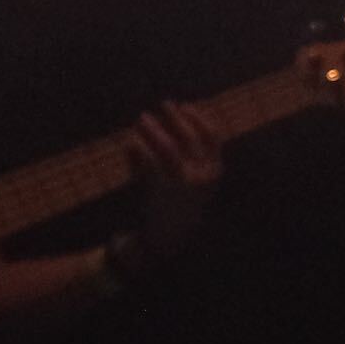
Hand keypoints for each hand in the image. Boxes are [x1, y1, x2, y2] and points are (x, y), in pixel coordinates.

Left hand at [125, 100, 223, 263]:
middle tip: (162, 105)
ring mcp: (180, 184)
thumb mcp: (196, 178)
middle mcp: (201, 177)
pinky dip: (137, 150)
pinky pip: (146, 162)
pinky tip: (130, 143)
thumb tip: (182, 113)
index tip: (184, 106)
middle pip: (187, 137)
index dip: (198, 118)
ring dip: (153, 129)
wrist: (169, 238)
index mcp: (214, 172)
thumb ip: (193, 151)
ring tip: (141, 119)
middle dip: (174, 118)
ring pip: (166, 147)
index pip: (212, 136)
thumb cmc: (180, 201)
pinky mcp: (159, 192)